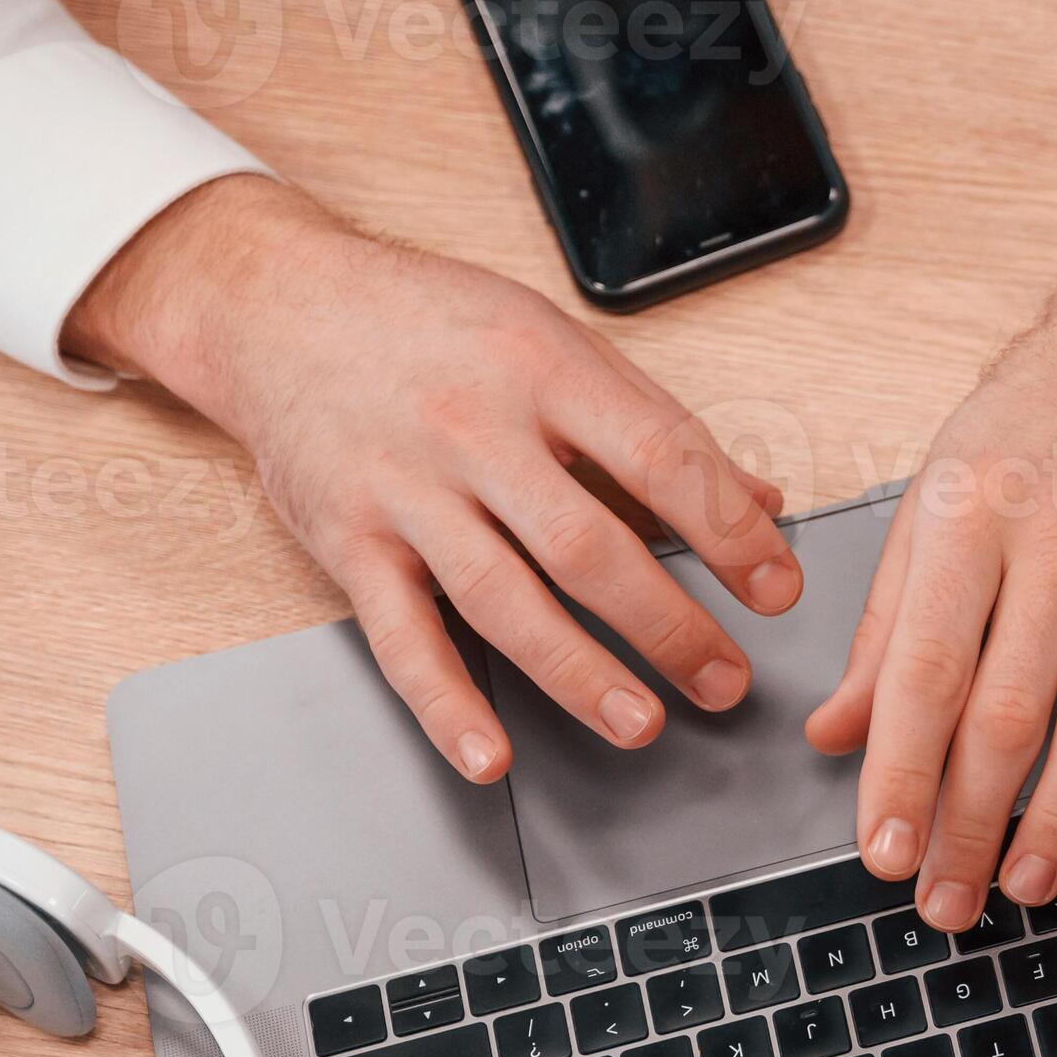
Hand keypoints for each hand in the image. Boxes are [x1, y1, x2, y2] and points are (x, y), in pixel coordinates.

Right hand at [66, 174, 803, 779]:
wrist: (279, 303)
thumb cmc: (432, 321)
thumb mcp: (556, 341)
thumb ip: (656, 426)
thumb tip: (759, 500)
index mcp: (544, 369)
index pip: (660, 458)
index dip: (730, 531)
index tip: (777, 587)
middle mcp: (474, 431)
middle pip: (586, 546)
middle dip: (668, 624)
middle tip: (724, 678)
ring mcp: (406, 491)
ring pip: (502, 600)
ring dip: (578, 674)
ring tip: (641, 723)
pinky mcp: (347, 541)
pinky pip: (400, 637)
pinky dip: (445, 704)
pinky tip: (491, 753)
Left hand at [809, 197, 1056, 928]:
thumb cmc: (1037, 414)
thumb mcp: (934, 496)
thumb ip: (886, 623)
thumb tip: (838, 733)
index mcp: (970, 515)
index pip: (926, 671)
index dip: (901, 774)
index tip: (881, 853)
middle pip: (1009, 713)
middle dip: (972, 825)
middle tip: (944, 901)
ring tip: (1026, 886)